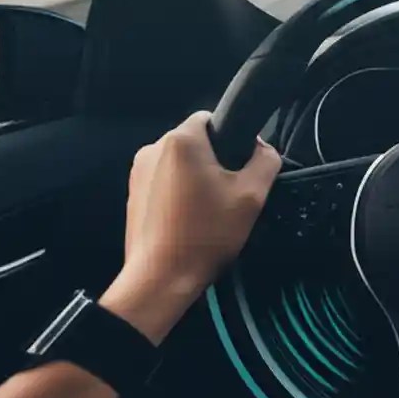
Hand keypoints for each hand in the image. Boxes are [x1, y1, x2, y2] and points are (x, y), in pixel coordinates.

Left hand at [100, 111, 280, 342]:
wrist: (160, 279)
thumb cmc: (206, 234)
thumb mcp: (251, 196)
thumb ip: (265, 161)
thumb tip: (261, 148)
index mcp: (181, 140)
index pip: (212, 118)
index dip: (233, 138)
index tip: (242, 167)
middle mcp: (152, 148)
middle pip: (195, 142)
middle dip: (214, 162)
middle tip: (230, 195)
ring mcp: (137, 173)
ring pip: (179, 164)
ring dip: (196, 179)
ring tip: (209, 212)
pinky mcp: (132, 195)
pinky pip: (164, 183)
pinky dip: (179, 195)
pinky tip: (188, 222)